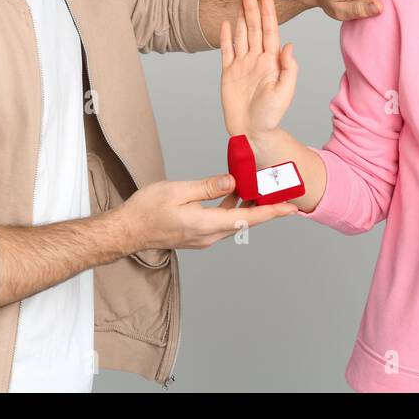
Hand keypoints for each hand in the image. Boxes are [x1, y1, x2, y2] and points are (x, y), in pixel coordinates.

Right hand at [115, 175, 296, 250]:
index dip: (272, 212)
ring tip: (261, 188)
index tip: (292, 208)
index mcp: (206, 224)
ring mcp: (203, 238)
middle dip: (266, 207)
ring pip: (235, 221)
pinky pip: (222, 222)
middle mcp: (209, 236)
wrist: (127, 231)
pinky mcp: (197, 235)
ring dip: (249, 206)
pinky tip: (233, 193)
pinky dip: (233, 208)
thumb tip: (233, 181)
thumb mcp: (178, 190)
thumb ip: (208, 187)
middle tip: (282, 192)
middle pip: (246, 221)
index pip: (248, 218)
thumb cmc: (146, 210)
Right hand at [220, 0, 297, 137]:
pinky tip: (226, 23)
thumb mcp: (285, 92)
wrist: (252, 131)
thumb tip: (288, 45)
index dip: (268, 14)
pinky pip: (226, 51)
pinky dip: (225, 36)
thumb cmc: (270, 115)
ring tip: (239, 0)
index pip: (269, 32)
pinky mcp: (228, 73)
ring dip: (240, 17)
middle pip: (253, 28)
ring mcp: (241, 65)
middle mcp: (256, 59)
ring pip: (240, 35)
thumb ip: (288, 69)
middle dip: (251, 8)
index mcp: (270, 62)